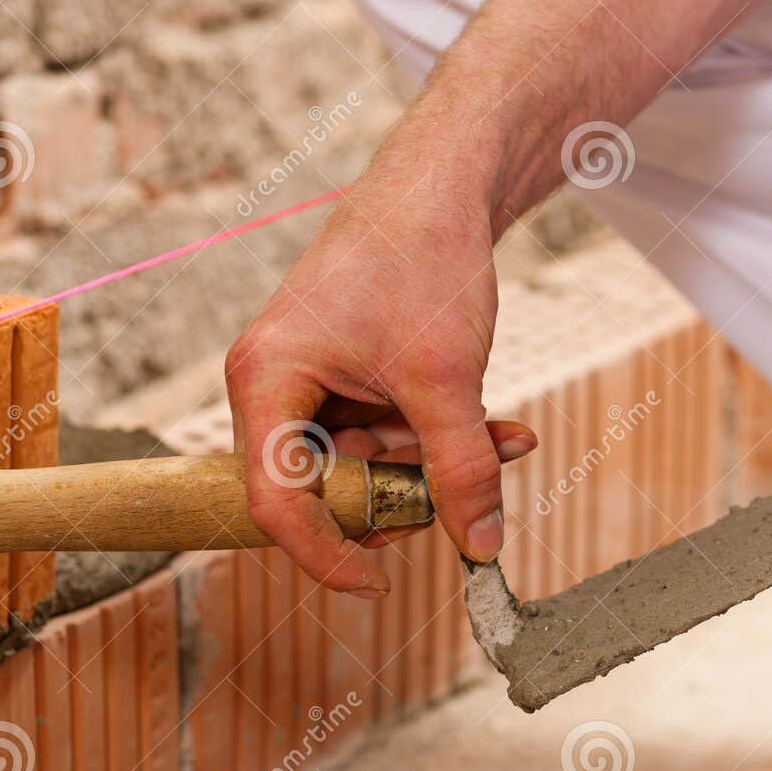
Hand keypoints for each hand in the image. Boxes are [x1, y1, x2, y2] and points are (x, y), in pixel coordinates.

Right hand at [225, 167, 532, 596]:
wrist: (441, 183)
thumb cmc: (420, 258)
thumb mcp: (446, 378)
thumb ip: (459, 469)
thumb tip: (479, 547)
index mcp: (266, 381)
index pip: (276, 503)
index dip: (325, 555)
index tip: (379, 586)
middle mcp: (274, 385)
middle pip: (324, 489)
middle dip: (404, 495)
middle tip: (468, 494)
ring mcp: (309, 380)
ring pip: (366, 462)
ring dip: (434, 464)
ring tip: (505, 442)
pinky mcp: (344, 373)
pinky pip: (384, 430)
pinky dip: (436, 435)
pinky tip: (497, 427)